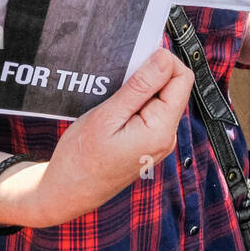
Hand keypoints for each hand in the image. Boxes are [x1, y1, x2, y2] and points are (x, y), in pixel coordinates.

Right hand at [30, 49, 192, 226]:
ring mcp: (158, 140)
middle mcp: (166, 136)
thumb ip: (139, 87)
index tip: (135, 57)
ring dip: (138, 87)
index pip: (181, 78)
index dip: (162, 60)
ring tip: (111, 96)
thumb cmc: (81, 160)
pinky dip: (134, 101)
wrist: (68, 193)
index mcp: (161, 130)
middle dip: (148, 73)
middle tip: (118, 76)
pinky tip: (112, 107)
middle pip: (173, 86)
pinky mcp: (148, 142)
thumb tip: (163, 57)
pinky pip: (149, 111)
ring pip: (160, 97)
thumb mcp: (107, 116)